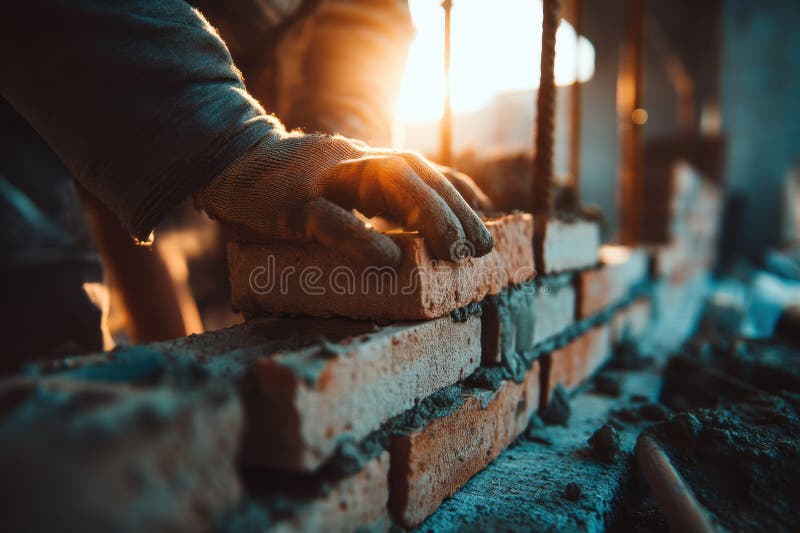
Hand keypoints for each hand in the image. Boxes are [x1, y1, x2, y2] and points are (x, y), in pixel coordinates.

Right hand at [196, 132, 492, 265]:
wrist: (225, 163)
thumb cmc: (285, 186)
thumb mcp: (335, 188)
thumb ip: (367, 201)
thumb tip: (401, 239)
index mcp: (364, 161)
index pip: (423, 169)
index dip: (459, 192)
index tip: (487, 218)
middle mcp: (353, 161)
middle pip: (415, 172)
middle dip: (453, 210)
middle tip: (480, 249)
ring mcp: (323, 177)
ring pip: (386, 182)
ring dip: (427, 215)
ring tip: (453, 251)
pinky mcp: (291, 203)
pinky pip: (330, 219)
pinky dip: (362, 238)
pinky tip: (389, 258)